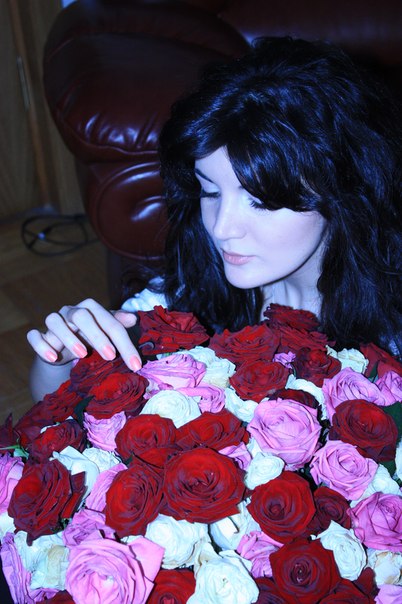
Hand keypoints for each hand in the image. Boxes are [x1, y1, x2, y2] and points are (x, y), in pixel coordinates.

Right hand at [26, 298, 141, 370]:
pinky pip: (34, 336)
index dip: (123, 342)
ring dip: (68, 337)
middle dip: (98, 336)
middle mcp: (71, 311)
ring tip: (83, 354)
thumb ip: (118, 325)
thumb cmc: (90, 337)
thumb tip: (133, 318)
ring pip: (55, 321)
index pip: (109, 321)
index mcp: (90, 308)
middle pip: (82, 316)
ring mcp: (54, 322)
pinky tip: (53, 357)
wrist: (65, 348)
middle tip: (111, 356)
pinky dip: (42, 345)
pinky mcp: (40, 336)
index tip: (135, 363)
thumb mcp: (107, 332)